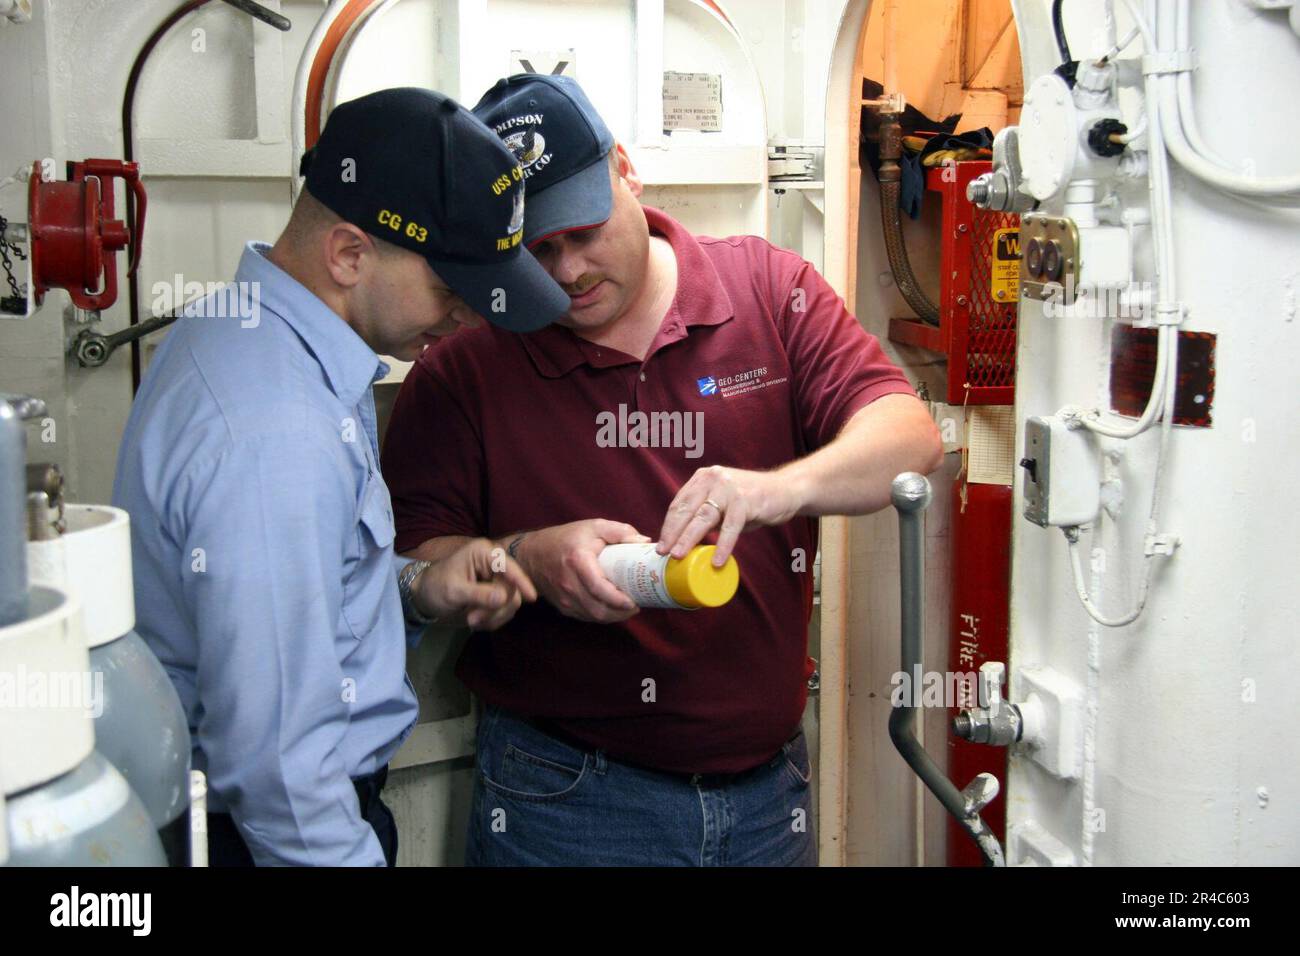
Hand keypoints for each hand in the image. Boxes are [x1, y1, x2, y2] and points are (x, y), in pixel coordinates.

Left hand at [414, 537, 536, 630]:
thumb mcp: (453, 591)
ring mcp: (498, 579)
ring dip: (493, 616)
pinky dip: (493, 620)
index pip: (509, 566)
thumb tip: (503, 598)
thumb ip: (478, 594)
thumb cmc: (435, 586)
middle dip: (494, 608)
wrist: (425, 596)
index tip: (531, 597)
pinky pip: (505, 610)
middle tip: (471, 620)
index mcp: (484, 553)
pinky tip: (477, 622)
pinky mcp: (498, 593)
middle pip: (511, 589)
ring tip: (471, 621)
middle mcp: (495, 563)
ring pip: (511, 602)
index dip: (521, 581)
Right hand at [515, 519, 650, 622]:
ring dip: (612, 617)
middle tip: (636, 606)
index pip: (600, 588)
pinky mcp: (562, 606)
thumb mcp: (593, 526)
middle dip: (620, 613)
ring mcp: (563, 597)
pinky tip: (610, 609)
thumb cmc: (565, 538)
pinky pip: (585, 617)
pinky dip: (600, 616)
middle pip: (598, 609)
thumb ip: (620, 531)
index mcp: (578, 561)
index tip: (635, 602)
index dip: (619, 600)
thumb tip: (644, 542)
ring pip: (592, 616)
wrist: (531, 553)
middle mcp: (569, 583)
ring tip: (626, 609)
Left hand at [656, 465, 802, 565]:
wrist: (785, 490)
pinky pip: (731, 527)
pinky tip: (717, 560)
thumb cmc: (751, 501)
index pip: (679, 503)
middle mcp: (713, 478)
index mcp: (703, 478)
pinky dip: (723, 545)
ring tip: (679, 555)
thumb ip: (704, 514)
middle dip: (673, 533)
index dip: (668, 525)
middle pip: (687, 509)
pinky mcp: (746, 500)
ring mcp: (729, 488)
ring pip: (704, 517)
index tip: (660, 544)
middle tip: (663, 552)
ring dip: (689, 538)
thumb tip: (683, 541)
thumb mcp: (722, 503)